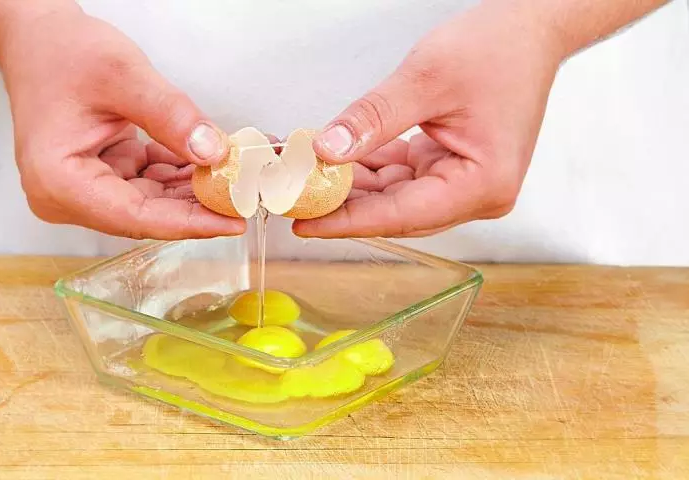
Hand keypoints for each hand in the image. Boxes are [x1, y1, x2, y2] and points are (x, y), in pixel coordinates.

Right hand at [0, 9, 244, 239]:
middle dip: (199, 205)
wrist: (37, 39)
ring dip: (194, 189)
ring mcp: (83, 190)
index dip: (189, 222)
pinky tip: (214, 162)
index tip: (232, 221)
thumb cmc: (60, 52)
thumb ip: (171, 116)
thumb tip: (214, 153)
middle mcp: (65, 196)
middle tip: (248, 195)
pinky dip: (181, 173)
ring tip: (239, 176)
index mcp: (57, 181)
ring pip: (152, 202)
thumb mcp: (123, 75)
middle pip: (146, 214)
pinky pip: (149, 185)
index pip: (134, 216)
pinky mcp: (100, 178)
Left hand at [295, 4, 564, 237]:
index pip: (401, 215)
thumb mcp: (425, 80)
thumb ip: (372, 119)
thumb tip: (326, 151)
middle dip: (344, 205)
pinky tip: (334, 161)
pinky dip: (368, 169)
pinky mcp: (450, 168)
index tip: (305, 225)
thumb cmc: (498, 49)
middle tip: (293, 201)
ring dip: (352, 187)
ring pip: (394, 197)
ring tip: (305, 178)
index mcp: (482, 184)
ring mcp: (463, 183)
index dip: (348, 220)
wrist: (528, 29)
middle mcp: (477, 194)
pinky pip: (401, 178)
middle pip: (396, 212)